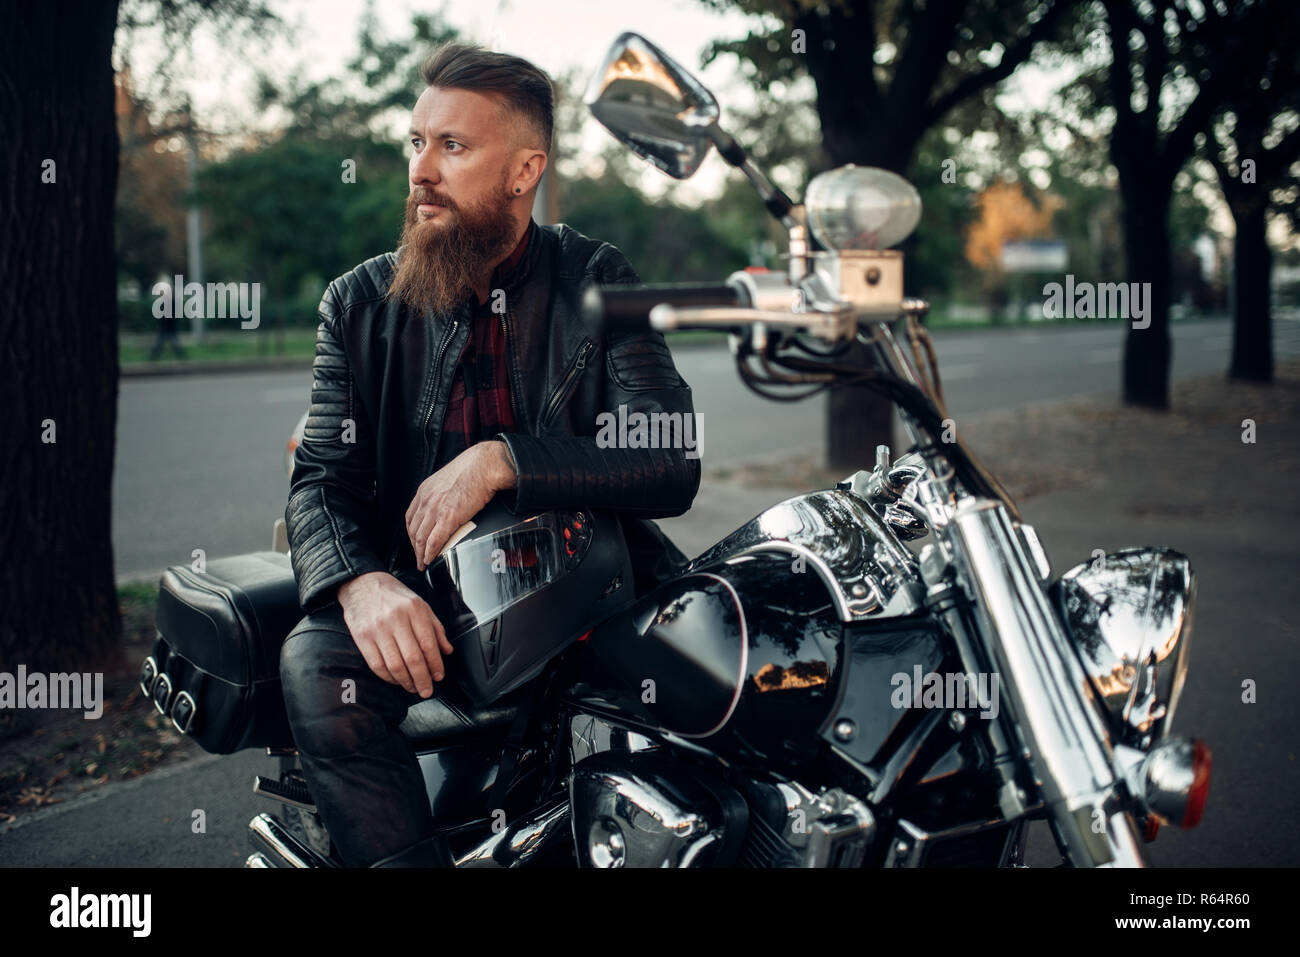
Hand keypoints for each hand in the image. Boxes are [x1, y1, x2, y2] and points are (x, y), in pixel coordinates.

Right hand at [336, 571, 453, 696]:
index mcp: (414, 610)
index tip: (439, 676)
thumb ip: (435, 628)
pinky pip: (377, 665)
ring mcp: (377, 629)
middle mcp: (396, 619)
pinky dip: (388, 677)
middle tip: (427, 690)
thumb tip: (447, 651)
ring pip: (395, 665)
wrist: (363, 585)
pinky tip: (396, 680)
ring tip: (413, 687)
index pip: (428, 644)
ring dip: (406, 682)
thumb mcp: (420, 605)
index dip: (435, 664)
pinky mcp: (362, 637)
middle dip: (422, 679)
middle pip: (413, 658)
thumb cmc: (394, 596)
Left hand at [405, 440, 516, 571]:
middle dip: (414, 547)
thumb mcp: (449, 478)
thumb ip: (443, 492)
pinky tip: (430, 560)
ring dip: (420, 554)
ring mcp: (436, 509)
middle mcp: (426, 500)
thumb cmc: (474, 469)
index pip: (411, 517)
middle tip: (419, 557)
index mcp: (425, 490)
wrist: (485, 465)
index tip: (416, 541)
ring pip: (421, 538)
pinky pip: (434, 541)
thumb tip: (449, 502)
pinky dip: (430, 553)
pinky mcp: (448, 517)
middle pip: (413, 530)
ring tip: (424, 563)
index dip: (412, 533)